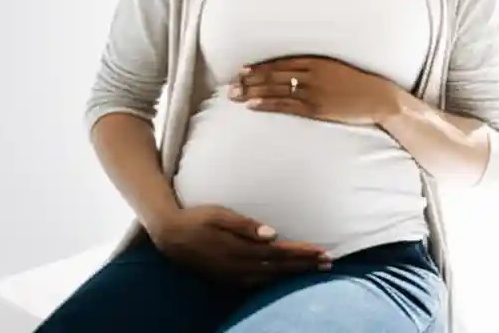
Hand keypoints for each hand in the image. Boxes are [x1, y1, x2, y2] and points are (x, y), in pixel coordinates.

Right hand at [147, 205, 331, 286]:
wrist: (169, 236)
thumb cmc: (197, 218)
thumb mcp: (220, 215)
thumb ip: (245, 226)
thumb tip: (272, 234)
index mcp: (239, 249)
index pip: (279, 253)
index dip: (302, 253)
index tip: (323, 252)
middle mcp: (239, 266)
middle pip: (279, 268)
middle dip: (305, 265)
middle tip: (329, 262)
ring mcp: (232, 275)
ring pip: (270, 278)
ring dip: (294, 274)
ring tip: (315, 269)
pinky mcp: (227, 278)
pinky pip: (257, 283)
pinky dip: (275, 280)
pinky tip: (286, 277)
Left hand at [231, 56, 401, 125]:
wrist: (378, 98)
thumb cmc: (359, 84)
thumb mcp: (337, 69)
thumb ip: (317, 69)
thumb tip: (296, 72)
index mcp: (317, 62)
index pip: (280, 63)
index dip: (259, 67)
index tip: (243, 70)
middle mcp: (312, 74)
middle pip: (273, 76)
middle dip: (250, 81)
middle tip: (231, 85)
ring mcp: (313, 92)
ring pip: (276, 90)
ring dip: (252, 93)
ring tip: (235, 96)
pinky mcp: (316, 108)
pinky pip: (286, 106)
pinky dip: (267, 105)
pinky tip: (252, 106)